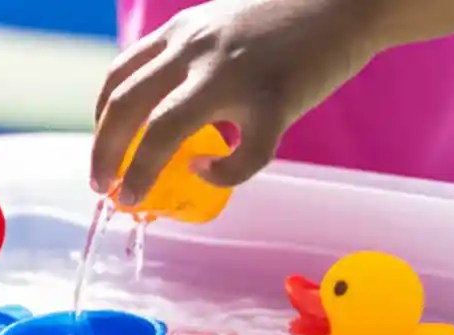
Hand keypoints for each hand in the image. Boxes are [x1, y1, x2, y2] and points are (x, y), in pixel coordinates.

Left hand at [91, 0, 376, 203]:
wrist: (352, 1)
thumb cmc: (291, 20)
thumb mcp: (224, 25)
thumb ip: (194, 58)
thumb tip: (171, 109)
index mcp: (182, 32)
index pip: (119, 78)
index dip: (100, 123)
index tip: (103, 153)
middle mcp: (196, 49)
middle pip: (125, 106)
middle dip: (103, 154)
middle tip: (101, 187)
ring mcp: (233, 74)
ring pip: (163, 131)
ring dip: (140, 171)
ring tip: (133, 197)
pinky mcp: (274, 100)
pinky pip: (241, 156)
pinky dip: (223, 175)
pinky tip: (216, 172)